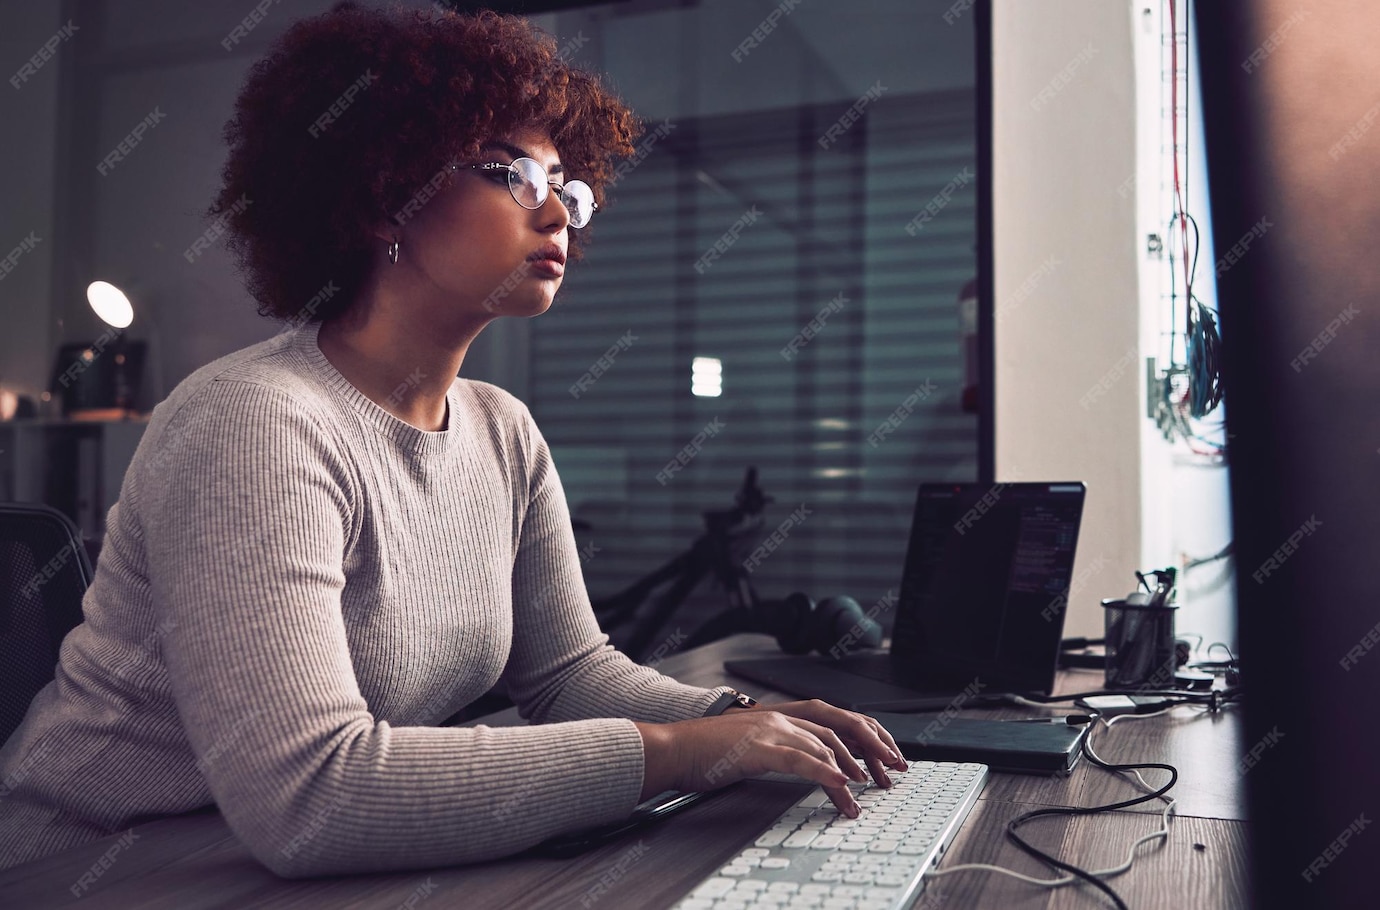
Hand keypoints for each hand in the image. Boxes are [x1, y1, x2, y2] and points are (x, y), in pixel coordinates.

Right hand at [633, 701, 906, 817]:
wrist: (671, 747)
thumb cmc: (704, 751)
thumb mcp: (749, 745)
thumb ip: (777, 748)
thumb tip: (805, 765)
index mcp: (780, 715)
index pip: (835, 720)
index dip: (864, 737)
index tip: (885, 757)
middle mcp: (780, 716)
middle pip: (839, 729)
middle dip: (871, 751)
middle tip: (892, 773)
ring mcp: (770, 730)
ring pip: (826, 746)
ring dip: (852, 770)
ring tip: (866, 792)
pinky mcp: (759, 748)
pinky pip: (802, 761)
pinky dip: (826, 774)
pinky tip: (842, 788)